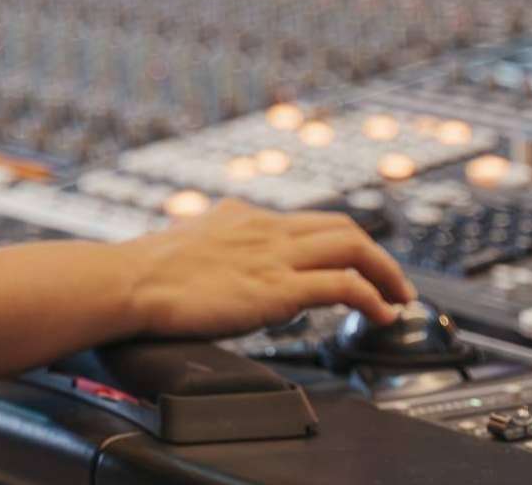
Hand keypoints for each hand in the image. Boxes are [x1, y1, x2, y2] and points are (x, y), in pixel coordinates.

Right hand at [116, 200, 414, 338]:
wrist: (133, 280)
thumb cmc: (149, 269)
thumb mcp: (189, 238)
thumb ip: (214, 238)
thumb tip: (217, 241)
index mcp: (246, 217)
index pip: (310, 221)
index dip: (343, 241)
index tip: (358, 262)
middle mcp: (267, 228)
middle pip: (343, 228)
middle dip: (378, 254)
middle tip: (393, 281)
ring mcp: (275, 256)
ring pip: (354, 248)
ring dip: (386, 274)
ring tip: (399, 298)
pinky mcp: (277, 287)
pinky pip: (343, 286)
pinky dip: (372, 298)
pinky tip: (381, 315)